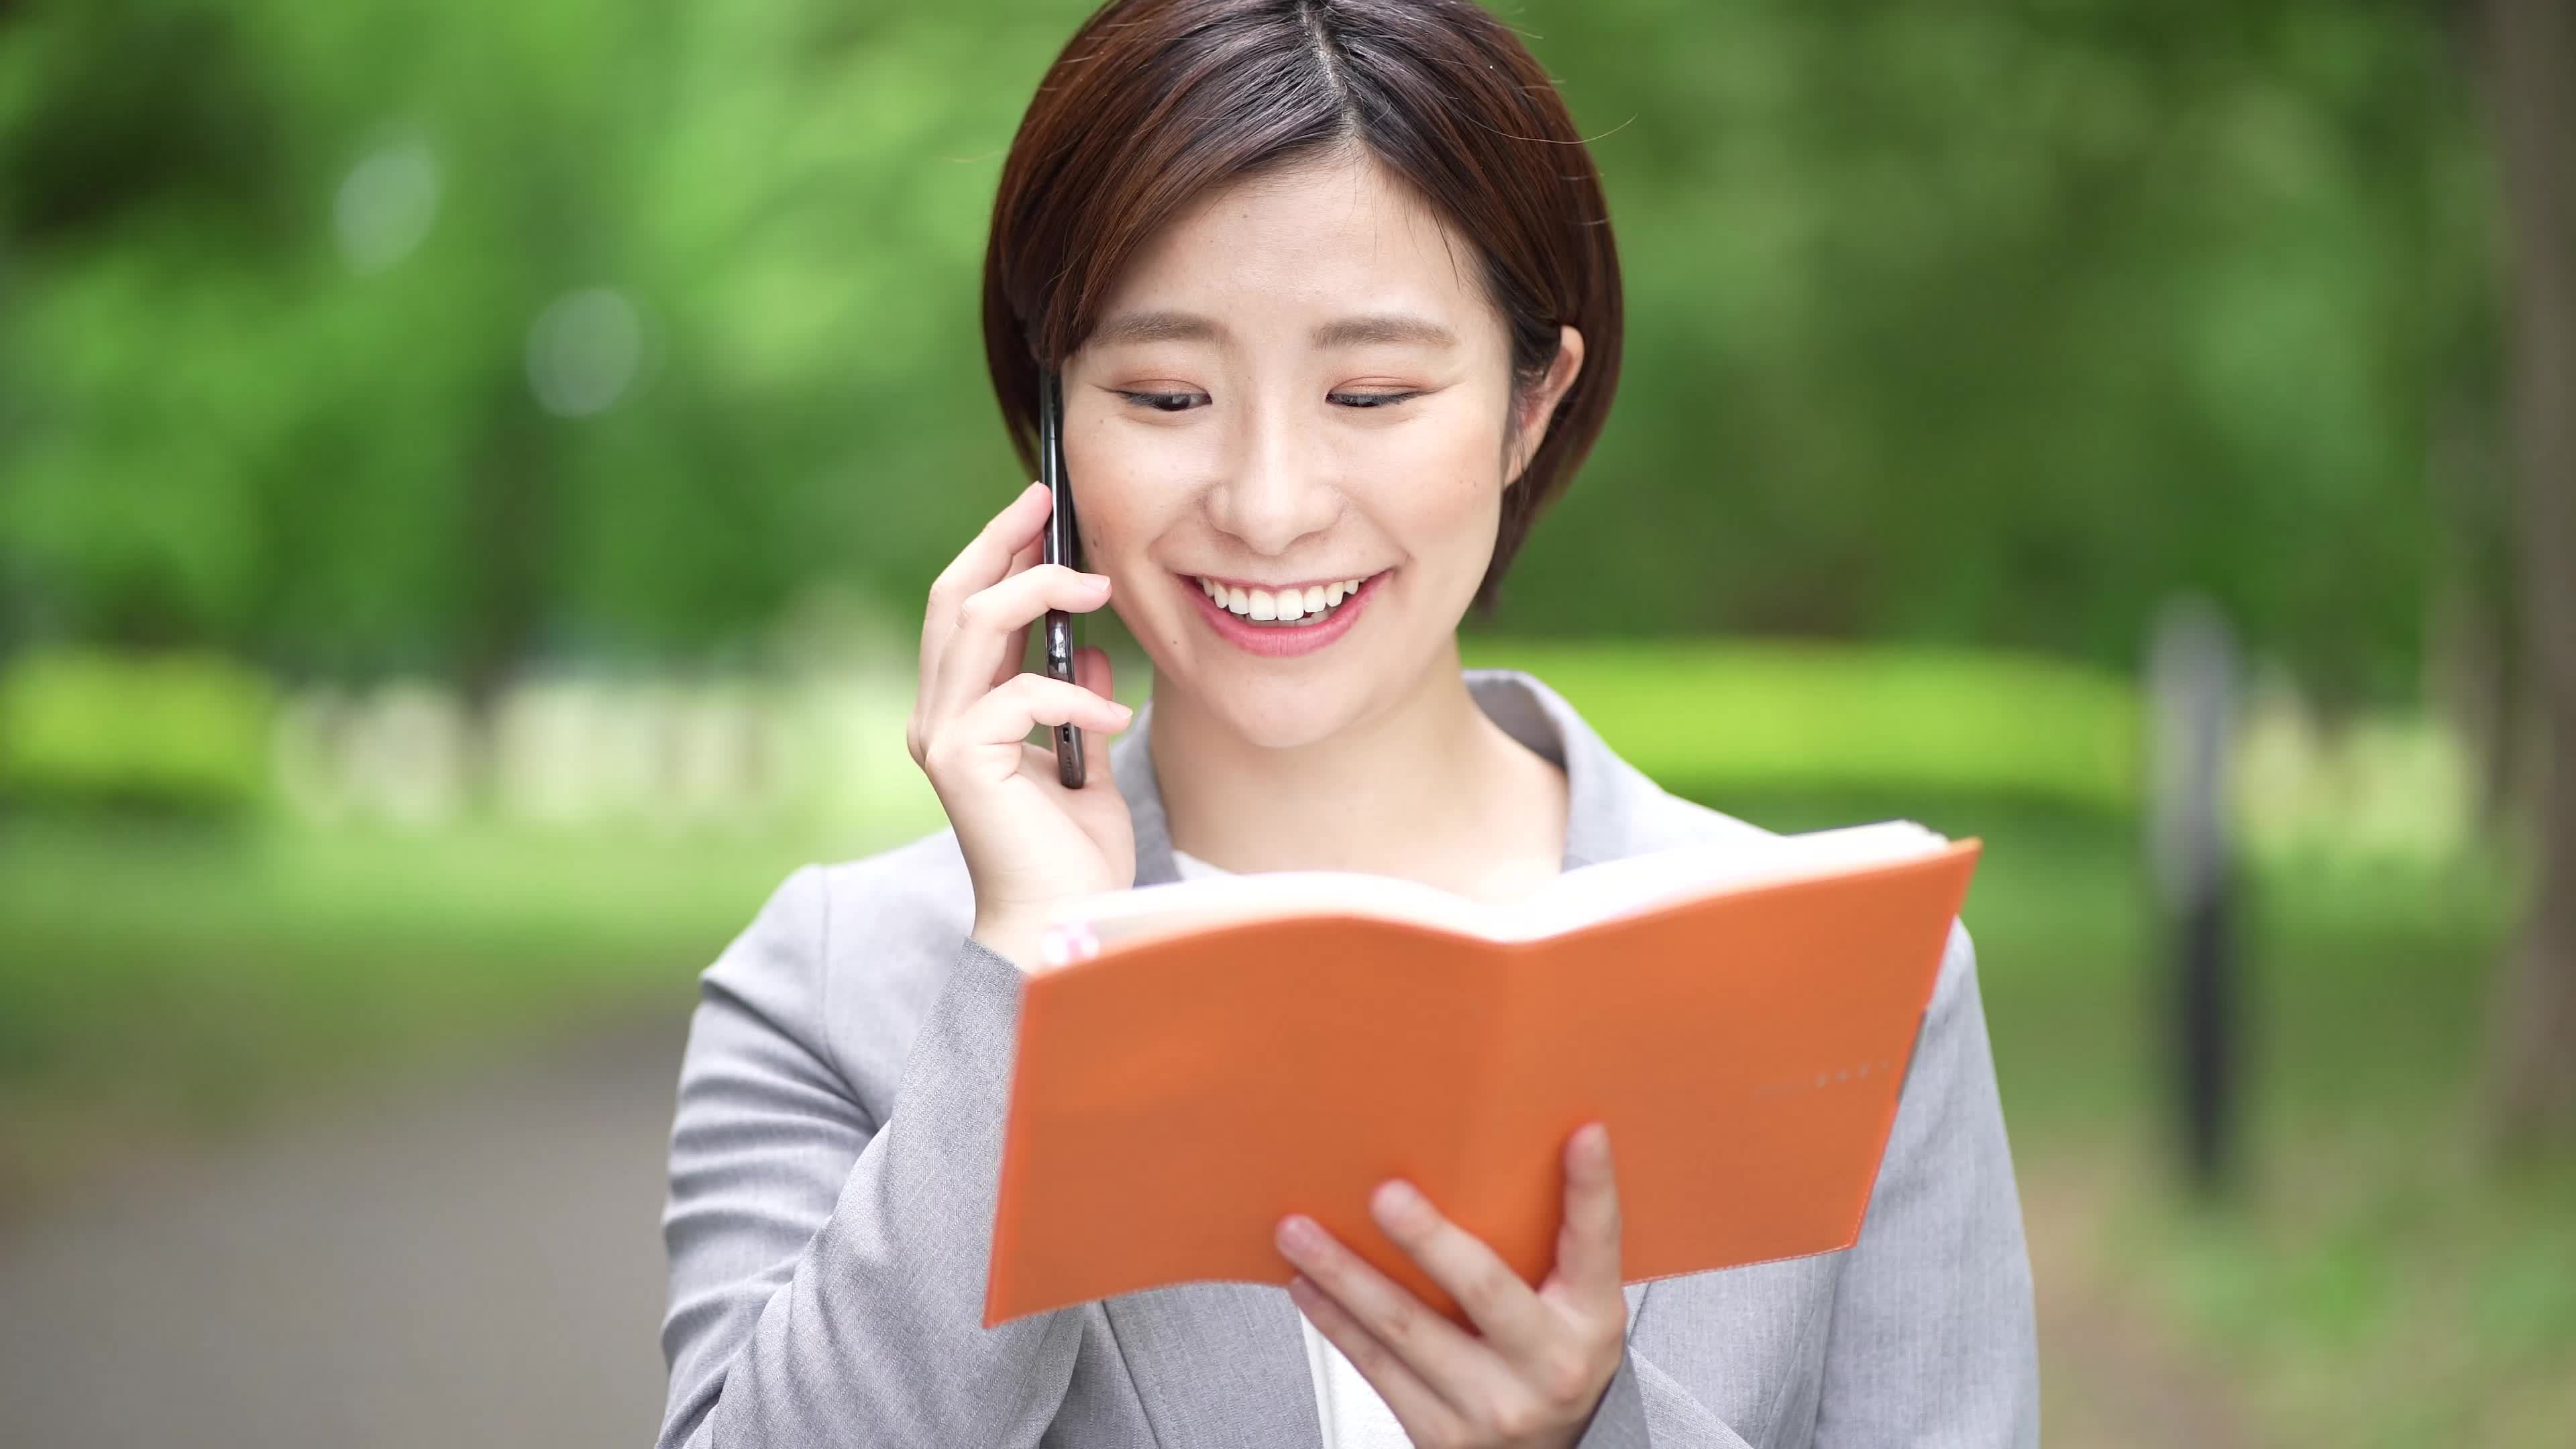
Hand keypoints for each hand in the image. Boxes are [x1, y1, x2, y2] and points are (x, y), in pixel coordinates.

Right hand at [908, 480, 1135, 970]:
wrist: (1063, 921)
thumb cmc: (1073, 851)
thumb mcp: (1085, 754)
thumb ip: (1076, 699)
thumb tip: (1088, 647)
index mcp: (962, 711)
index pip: (965, 608)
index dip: (997, 551)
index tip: (1041, 507)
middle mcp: (939, 717)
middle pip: (952, 598)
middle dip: (1000, 542)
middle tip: (1048, 501)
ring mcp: (944, 738)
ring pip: (973, 625)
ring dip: (1038, 592)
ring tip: (1097, 587)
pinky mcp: (964, 763)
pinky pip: (1017, 695)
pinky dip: (1071, 694)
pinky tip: (1112, 716)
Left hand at [1276, 1124, 1627, 1448]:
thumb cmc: (1553, 1363)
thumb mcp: (1577, 1307)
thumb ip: (1552, 1243)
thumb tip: (1521, 1147)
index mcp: (1591, 1317)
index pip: (1597, 1241)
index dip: (1592, 1185)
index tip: (1584, 1134)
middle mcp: (1548, 1365)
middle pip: (1483, 1288)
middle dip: (1426, 1238)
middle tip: (1384, 1194)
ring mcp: (1493, 1406)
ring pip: (1404, 1330)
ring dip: (1343, 1276)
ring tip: (1300, 1233)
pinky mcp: (1441, 1435)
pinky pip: (1376, 1368)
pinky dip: (1335, 1323)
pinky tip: (1309, 1287)